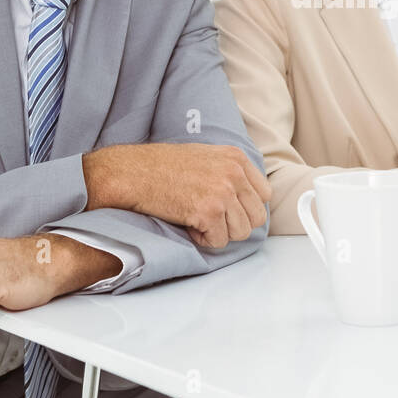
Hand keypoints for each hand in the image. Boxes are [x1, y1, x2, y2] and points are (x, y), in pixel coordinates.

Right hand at [83, 143, 270, 248]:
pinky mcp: (208, 212)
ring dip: (218, 232)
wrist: (132, 172)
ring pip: (240, 232)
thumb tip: (247, 199)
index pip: (264, 194)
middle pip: (256, 217)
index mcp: (236, 157)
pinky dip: (201, 238)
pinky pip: (217, 241)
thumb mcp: (206, 156)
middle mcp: (234, 173)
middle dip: (234, 224)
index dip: (245, 207)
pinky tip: (186, 223)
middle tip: (210, 220)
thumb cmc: (163, 166)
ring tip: (196, 219)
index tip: (227, 210)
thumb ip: (229, 172)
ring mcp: (223, 192)